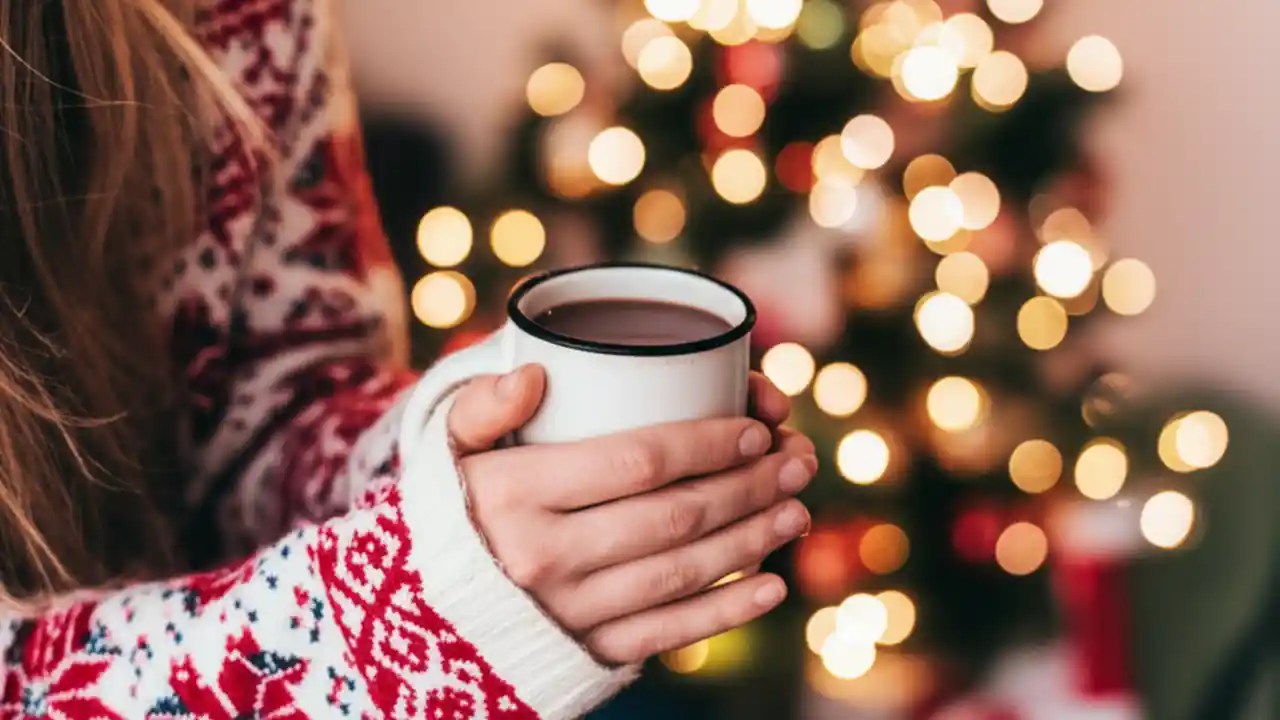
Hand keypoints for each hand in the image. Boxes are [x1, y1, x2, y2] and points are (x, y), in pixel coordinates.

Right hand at [446, 365, 814, 664]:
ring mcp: (566, 610)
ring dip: (751, 538)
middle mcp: (542, 555)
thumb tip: (535, 373)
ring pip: (681, 572)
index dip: (707, 444)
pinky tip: (771, 584)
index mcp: (515, 492)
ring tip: (796, 508)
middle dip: (748, 486)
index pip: (635, 461)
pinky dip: (726, 612)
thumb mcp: (444, 446)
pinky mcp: (583, 651)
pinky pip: (667, 634)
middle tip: (796, 460)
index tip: (753, 427)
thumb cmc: (447, 508)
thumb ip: (481, 404)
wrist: (412, 606)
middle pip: (673, 517)